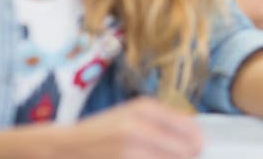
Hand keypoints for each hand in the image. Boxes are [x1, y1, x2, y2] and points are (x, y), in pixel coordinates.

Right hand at [54, 97, 202, 158]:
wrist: (63, 148)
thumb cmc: (102, 132)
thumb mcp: (133, 115)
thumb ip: (166, 122)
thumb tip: (198, 139)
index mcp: (145, 108)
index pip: (190, 130)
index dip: (197, 143)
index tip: (196, 148)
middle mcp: (137, 127)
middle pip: (185, 151)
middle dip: (187, 157)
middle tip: (180, 157)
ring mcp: (128, 151)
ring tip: (155, 158)